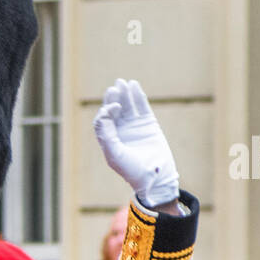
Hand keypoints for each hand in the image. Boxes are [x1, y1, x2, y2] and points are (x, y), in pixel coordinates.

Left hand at [92, 79, 178, 207]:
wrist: (156, 177)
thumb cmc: (133, 171)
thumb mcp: (115, 156)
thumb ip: (107, 137)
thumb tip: (103, 116)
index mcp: (109, 140)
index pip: (103, 120)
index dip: (106, 111)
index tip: (113, 108)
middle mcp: (120, 132)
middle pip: (113, 110)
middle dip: (113, 98)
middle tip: (115, 87)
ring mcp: (134, 127)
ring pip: (127, 106)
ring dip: (125, 94)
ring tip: (124, 82)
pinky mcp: (148, 124)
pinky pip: (141, 107)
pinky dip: (138, 97)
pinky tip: (134, 86)